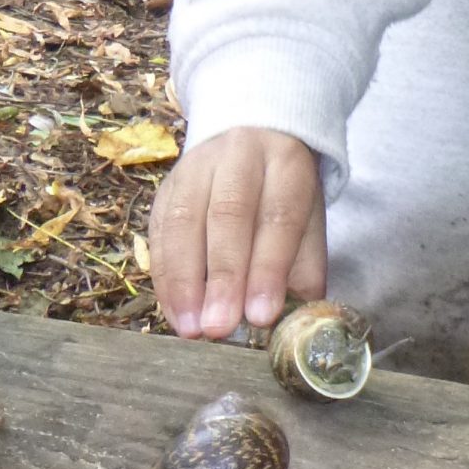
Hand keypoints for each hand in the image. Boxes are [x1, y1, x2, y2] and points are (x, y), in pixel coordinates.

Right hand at [148, 127, 327, 337]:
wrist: (252, 140)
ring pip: (183, 222)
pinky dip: (164, 277)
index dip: (267, 269)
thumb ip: (303, 267)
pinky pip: (158, 231)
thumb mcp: (310, 222)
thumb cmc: (284, 194)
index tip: (260, 316)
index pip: (278, 217)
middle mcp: (239, 157)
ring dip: (184, 282)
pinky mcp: (166, 186)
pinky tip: (175, 311)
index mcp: (285, 164)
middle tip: (218, 327)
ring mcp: (195, 168)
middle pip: (227, 216)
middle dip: (222, 278)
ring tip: (191, 328)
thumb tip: (289, 320)